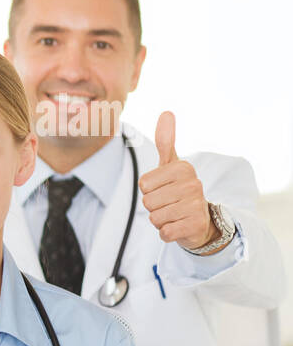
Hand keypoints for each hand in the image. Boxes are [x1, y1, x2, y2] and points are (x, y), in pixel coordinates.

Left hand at [138, 111, 216, 249]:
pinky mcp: (195, 226)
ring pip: (154, 218)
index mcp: (183, 168)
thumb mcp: (172, 165)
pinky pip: (164, 232)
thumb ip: (166, 141)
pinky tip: (178, 226)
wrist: (201, 219)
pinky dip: (167, 233)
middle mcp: (193, 184)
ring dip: (159, 220)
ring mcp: (196, 206)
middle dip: (153, 207)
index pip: (143, 184)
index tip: (164, 189)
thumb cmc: (179, 190)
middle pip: (147, 202)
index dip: (148, 190)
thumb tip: (167, 112)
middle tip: (169, 204)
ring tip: (174, 214)